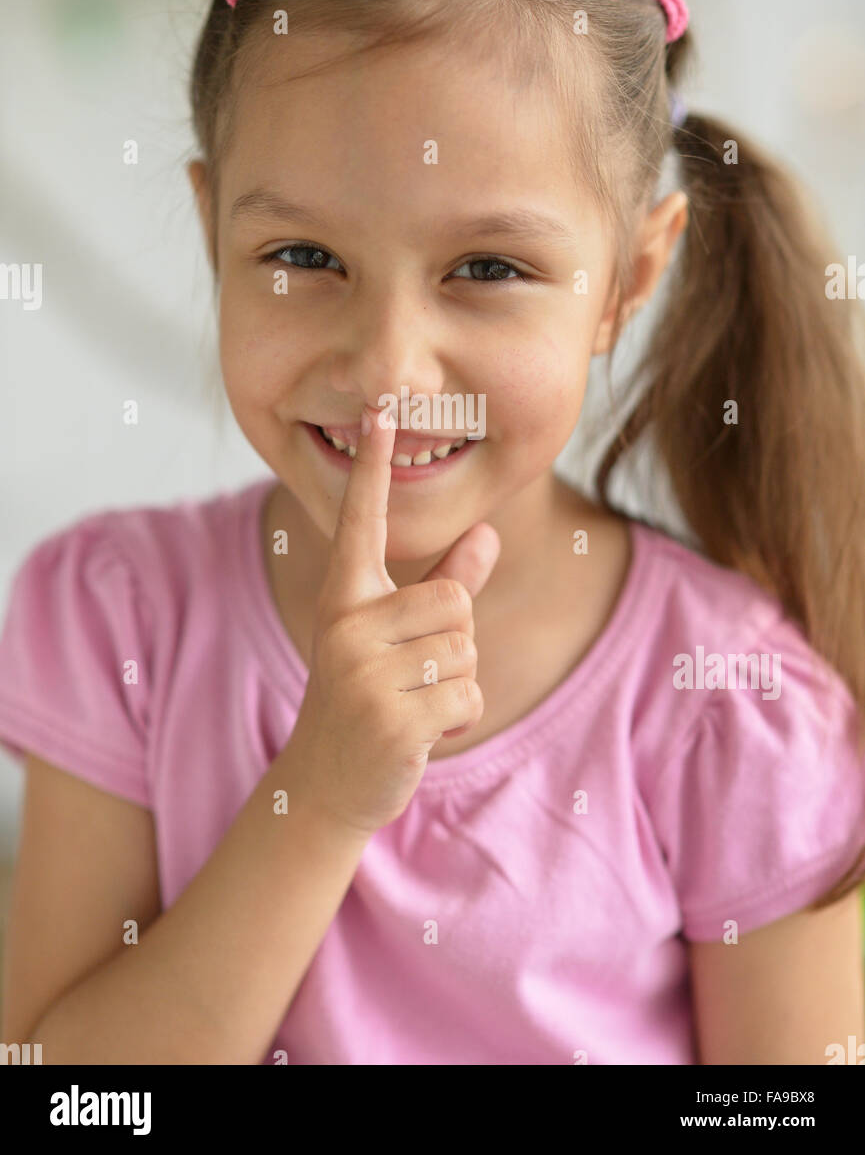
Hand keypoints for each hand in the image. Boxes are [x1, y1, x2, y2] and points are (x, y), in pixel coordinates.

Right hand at [282, 405, 500, 836]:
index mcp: (345, 596)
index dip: (372, 467)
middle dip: (454, 642)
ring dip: (456, 684)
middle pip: (454, 600)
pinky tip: (419, 733)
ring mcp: (363, 672)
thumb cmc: (370, 695)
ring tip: (412, 703)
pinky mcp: (390, 717)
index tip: (377, 408)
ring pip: (465, 650)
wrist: (327, 784)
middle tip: (411, 675)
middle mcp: (347, 624)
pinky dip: (458, 720)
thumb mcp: (397, 635)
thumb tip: (490, 533)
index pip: (363, 521)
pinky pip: (467, 695)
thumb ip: (446, 582)